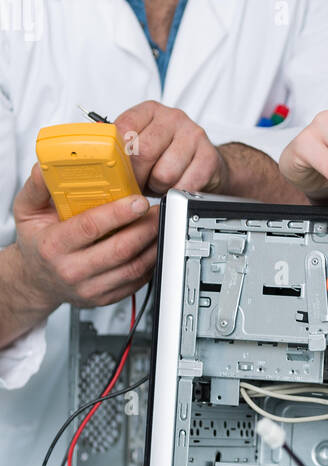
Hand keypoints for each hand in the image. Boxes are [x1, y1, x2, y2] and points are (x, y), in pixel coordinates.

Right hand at [12, 162, 158, 311]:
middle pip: (120, 249)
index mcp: (53, 246)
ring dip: (154, 244)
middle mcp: (71, 270)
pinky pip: (137, 281)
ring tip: (160, 224)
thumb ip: (37, 187)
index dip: (118, 213)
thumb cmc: (36, 243)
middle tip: (158, 210)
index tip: (138, 200)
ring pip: (133, 267)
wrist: (36, 281)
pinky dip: (151, 262)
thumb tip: (45, 167)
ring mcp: (89, 288)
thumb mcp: (27, 211)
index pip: (90, 227)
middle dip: (146, 227)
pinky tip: (154, 245)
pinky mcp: (105, 297)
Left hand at [114, 101, 226, 195]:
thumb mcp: (139, 147)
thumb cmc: (165, 157)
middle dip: (137, 176)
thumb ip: (119, 149)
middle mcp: (172, 117)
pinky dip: (176, 193)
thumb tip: (91, 159)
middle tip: (138, 183)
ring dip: (159, 186)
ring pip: (164, 173)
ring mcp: (193, 134)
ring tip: (160, 182)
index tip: (117, 171)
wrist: (205, 164)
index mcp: (149, 111)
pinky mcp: (209, 156)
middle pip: (144, 152)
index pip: (124, 128)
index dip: (118, 156)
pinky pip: (184, 185)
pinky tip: (176, 186)